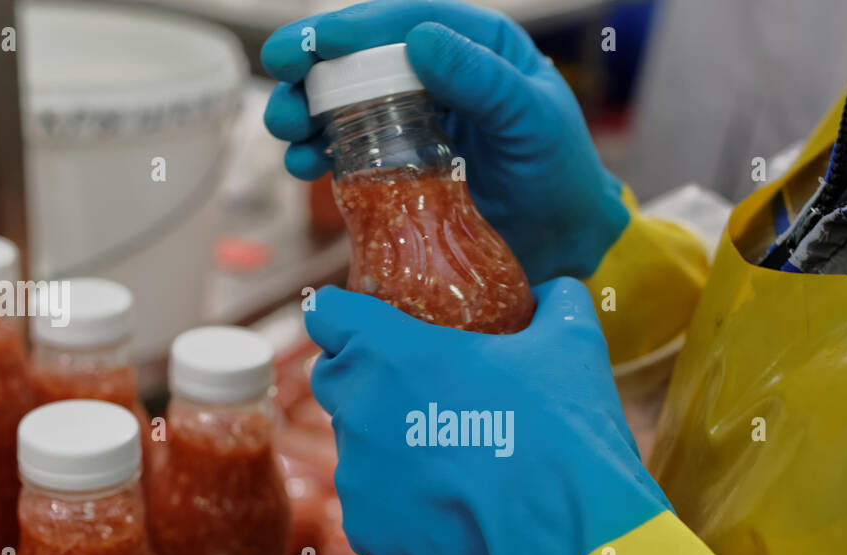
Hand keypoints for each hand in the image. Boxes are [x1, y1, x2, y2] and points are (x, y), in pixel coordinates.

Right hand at [262, 0, 630, 283]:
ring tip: (287, 133)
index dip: (350, 29)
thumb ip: (483, 80)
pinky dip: (321, 156)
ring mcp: (414, 123)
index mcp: (473, 46)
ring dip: (306, 116)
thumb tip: (420, 38)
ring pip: (345, 105)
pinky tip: (306, 165)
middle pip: (360, 61)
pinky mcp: (399, 168)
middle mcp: (436, 77)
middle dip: (312, 73)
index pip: (403, 21)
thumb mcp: (532, 119)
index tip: (309, 44)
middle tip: (283, 93)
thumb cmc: (561, 173)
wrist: (564, 241)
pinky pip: (350, 153)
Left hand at [306, 278, 670, 554]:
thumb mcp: (574, 347)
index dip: (348, 318)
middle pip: (335, 382)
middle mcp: (359, 411)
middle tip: (422, 394)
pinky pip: (374, 508)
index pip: (329, 315)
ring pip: (357, 450)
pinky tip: (452, 509)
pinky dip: (403, 506)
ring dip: (391, 448)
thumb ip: (555, 304)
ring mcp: (357, 477)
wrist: (571, 545)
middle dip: (366, 382)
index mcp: (390, 353)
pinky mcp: (368, 532)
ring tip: (453, 463)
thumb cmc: (566, 436)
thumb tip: (551, 295)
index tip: (370, 327)